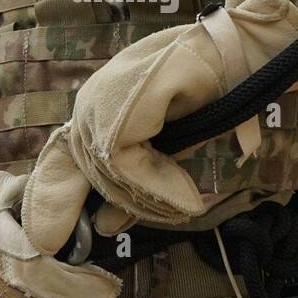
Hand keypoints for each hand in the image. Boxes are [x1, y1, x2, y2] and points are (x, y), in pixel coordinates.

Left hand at [22, 0, 297, 255]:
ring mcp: (104, 96)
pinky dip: (155, 185)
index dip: (53, 203)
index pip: (59, 165)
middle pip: (90, 175)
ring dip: (149, 197)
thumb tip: (103, 227)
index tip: (51, 241)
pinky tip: (185, 194)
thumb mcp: (165, 150)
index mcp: (96, 109)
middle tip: (178, 207)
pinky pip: (124, 161)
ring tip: (186, 201)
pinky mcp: (125, 98)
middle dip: (130, 202)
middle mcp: (92, 100)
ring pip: (107, 172)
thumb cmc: (211, 100)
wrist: (246, 56)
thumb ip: (132, 184)